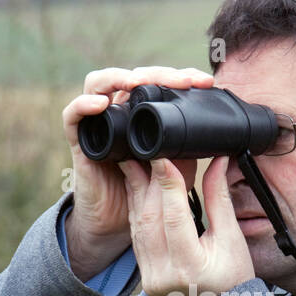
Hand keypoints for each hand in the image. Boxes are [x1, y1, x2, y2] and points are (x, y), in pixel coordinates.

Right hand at [61, 65, 213, 280]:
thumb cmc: (144, 192)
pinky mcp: (79, 141)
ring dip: (120, 77)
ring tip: (139, 82)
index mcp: (141, 112)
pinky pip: (73, 116)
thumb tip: (222, 141)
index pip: (158, 81)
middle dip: (159, 74)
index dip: (180, 76)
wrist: (117, 222)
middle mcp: (118, 111)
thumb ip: (190, 150)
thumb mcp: (175, 168)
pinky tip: (102, 104)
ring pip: (98, 83)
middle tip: (182, 81)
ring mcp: (97, 123)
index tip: (205, 82)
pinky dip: (84, 105)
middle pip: (132, 76)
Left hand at [119, 154, 254, 295]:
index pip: (174, 216)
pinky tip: (138, 193)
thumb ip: (218, 199)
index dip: (168, 183)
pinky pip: (137, 239)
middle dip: (147, 182)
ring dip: (137, 194)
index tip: (163, 156)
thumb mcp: (231, 240)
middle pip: (151, 218)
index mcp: (190, 267)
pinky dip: (138, 213)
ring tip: (136, 166)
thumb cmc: (233, 281)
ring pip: (139, 227)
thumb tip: (218, 161)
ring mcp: (150, 278)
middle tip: (144, 153)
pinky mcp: (144, 277)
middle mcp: (164, 274)